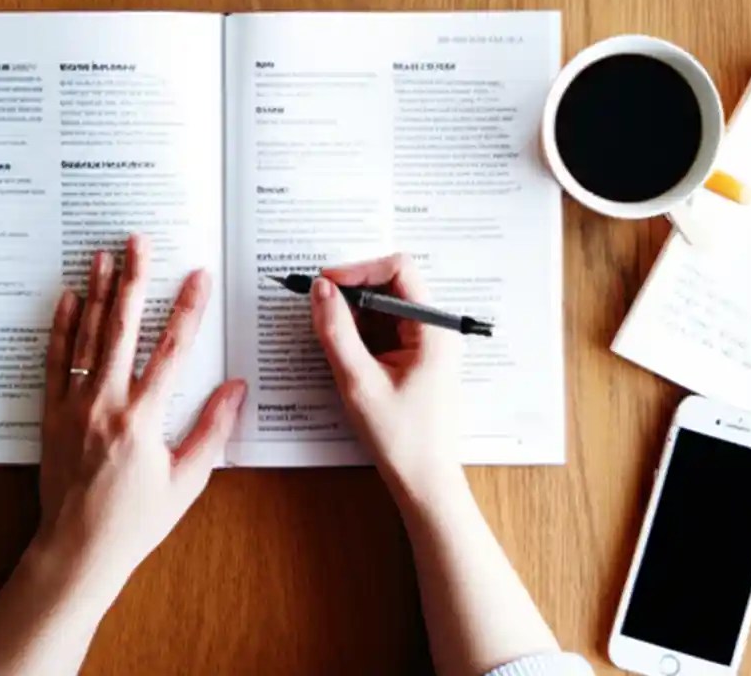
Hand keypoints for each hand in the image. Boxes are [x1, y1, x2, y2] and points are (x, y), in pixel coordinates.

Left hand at [37, 234, 246, 580]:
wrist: (77, 549)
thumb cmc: (135, 521)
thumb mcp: (187, 481)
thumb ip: (212, 430)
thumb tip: (236, 388)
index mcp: (143, 419)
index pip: (172, 351)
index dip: (188, 309)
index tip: (198, 276)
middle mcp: (106, 405)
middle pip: (123, 329)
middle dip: (135, 281)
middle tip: (139, 242)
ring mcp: (74, 407)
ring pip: (88, 337)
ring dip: (99, 293)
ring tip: (105, 255)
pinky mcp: (51, 415)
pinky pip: (55, 362)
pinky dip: (61, 328)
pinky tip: (69, 299)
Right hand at [308, 254, 463, 498]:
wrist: (424, 481)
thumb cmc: (401, 438)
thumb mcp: (359, 382)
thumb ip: (337, 332)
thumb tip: (320, 291)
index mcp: (433, 329)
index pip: (399, 269)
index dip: (359, 269)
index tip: (326, 283)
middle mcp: (434, 329)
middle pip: (390, 284)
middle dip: (351, 291)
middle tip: (316, 306)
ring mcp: (426, 344)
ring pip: (383, 308)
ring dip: (352, 314)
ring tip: (324, 333)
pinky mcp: (414, 358)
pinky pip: (384, 330)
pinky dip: (359, 333)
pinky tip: (339, 351)